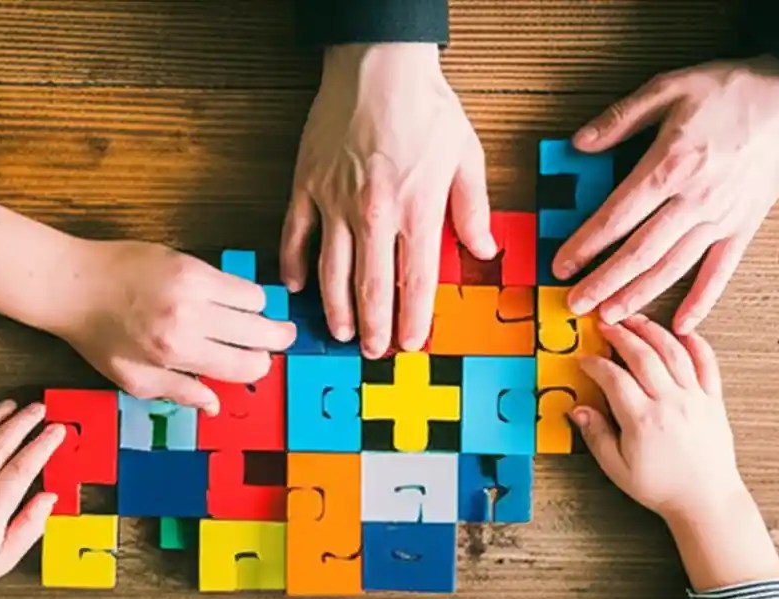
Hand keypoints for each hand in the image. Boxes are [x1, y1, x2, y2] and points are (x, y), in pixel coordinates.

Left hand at [46, 240, 295, 412]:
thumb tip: (213, 404)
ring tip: (248, 319)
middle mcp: (190, 317)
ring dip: (257, 313)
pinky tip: (228, 299)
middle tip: (280, 339)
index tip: (258, 364)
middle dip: (276, 339)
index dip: (258, 368)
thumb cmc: (97, 334)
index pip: (245, 365)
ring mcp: (193, 285)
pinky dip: (239, 291)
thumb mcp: (133, 379)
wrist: (72, 283)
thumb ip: (179, 392)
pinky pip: (234, 279)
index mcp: (177, 352)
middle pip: (262, 332)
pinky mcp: (190, 261)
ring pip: (257, 301)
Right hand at [281, 43, 496, 357]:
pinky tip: (295, 287)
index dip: (413, 320)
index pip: (416, 282)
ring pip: (331, 271)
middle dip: (374, 328)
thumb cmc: (426, 107)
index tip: (410, 345)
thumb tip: (485, 249)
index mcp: (418, 211)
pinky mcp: (306, 186)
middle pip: (372, 288)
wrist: (378, 65)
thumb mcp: (467, 156)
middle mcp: (374, 216)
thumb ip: (474, 210)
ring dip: (336, 308)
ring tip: (340, 332)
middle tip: (372, 353)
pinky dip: (293, 264)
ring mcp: (334, 203)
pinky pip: (294, 235)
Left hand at [554, 55, 778, 333]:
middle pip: (640, 252)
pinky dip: (702, 300)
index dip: (586, 244)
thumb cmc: (732, 90)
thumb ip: (621, 118)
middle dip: (603, 282)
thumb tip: (579, 143)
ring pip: (673, 267)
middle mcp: (695, 199)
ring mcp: (722, 217)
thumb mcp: (668, 87)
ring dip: (639, 295)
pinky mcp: (745, 226)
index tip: (562, 263)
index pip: (617, 216)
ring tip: (611, 316)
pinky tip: (683, 324)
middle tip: (575, 303)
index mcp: (671, 165)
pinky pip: (721, 271)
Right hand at [571, 316, 778, 589]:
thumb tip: (577, 410)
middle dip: (620, 335)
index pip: (613, 378)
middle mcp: (670, 403)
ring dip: (651, 330)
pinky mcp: (713, 400)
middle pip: (642, 355)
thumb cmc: (661, 487)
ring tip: (635, 319)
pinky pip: (706, 362)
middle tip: (604, 324)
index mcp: (643, 420)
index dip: (595, 364)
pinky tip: (681, 332)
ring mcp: (694, 398)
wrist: (705, 500)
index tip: (584, 359)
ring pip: (673, 351)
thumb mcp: (617, 469)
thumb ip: (596, 436)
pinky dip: (695, 343)